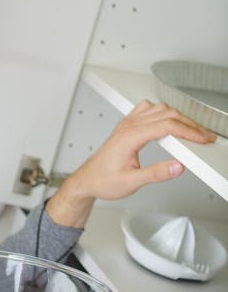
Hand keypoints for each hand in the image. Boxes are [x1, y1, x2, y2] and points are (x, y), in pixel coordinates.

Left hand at [46, 100, 216, 227]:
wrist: (87, 180)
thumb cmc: (103, 180)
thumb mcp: (131, 183)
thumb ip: (155, 174)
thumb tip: (177, 167)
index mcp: (130, 136)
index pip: (167, 126)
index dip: (189, 131)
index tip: (202, 138)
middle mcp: (129, 126)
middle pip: (167, 114)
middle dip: (189, 124)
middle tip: (203, 136)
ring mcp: (127, 123)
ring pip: (159, 108)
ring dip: (178, 116)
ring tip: (191, 130)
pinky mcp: (127, 125)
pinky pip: (148, 109)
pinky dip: (164, 112)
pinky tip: (169, 121)